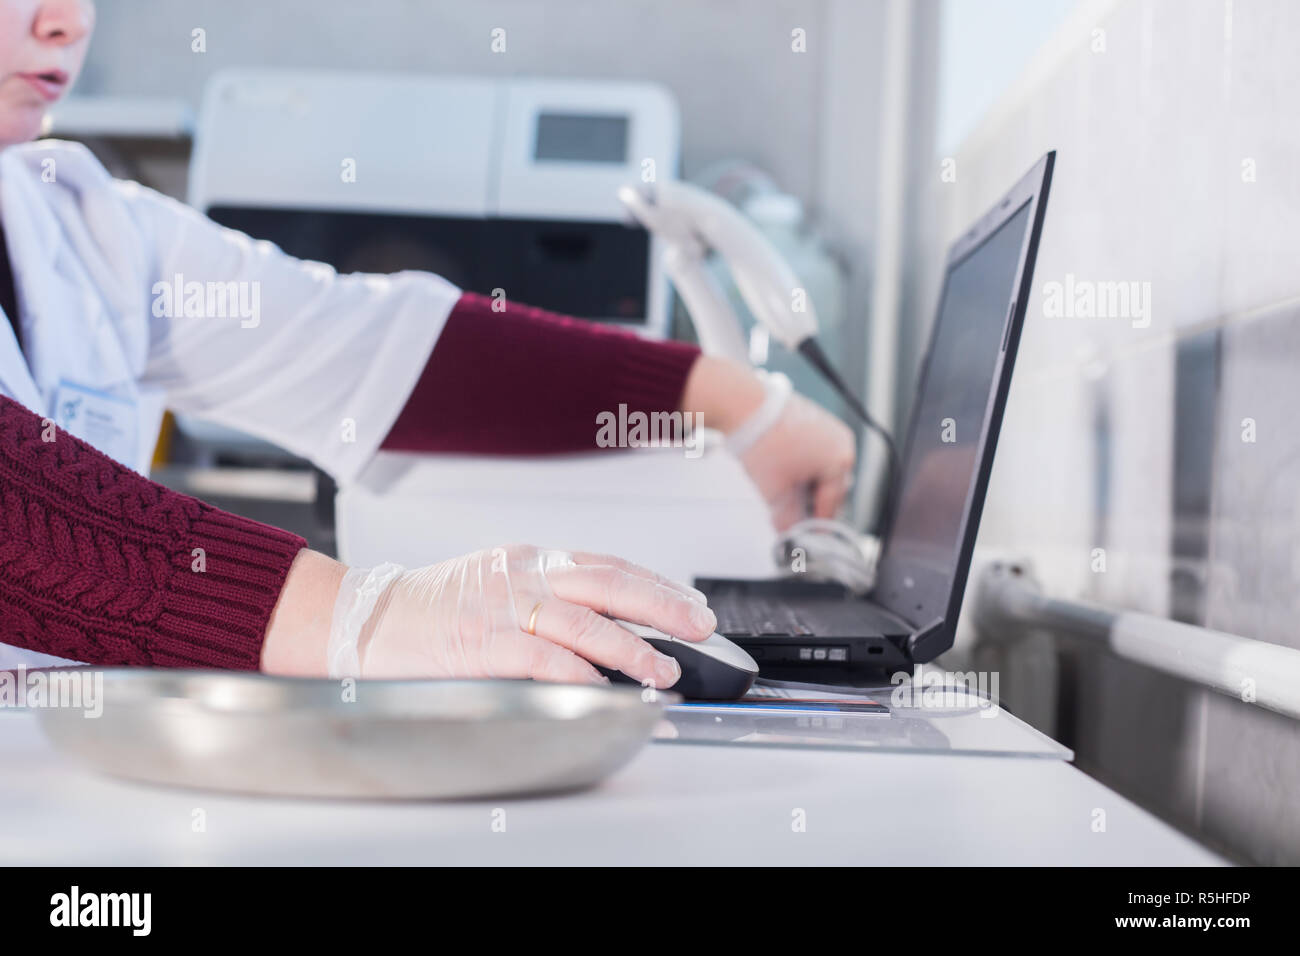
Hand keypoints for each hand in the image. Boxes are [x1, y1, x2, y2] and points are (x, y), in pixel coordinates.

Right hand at [339, 545, 715, 687]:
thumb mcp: (495, 584)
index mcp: (528, 559)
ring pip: (585, 621)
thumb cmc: (429, 609)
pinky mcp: (483, 643)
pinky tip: (605, 688)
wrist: (364, 619)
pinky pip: (543, 658)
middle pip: (609, 582)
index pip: (607, 565)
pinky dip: (579, 674)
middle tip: (700, 625)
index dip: (655, 584)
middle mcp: (522, 575)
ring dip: (631, 648)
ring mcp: (503, 607)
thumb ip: (544, 597)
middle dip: (663, 605)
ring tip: (663, 668)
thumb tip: (604, 624)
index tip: (689, 602)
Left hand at [739, 390, 855, 530]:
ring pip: (822, 469)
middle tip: (789, 514)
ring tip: (781, 486)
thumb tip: (791, 533)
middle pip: (830, 487)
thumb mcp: (775, 492)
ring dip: (805, 483)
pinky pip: (816, 452)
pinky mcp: (816, 419)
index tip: (808, 537)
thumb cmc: (761, 440)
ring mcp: (830, 428)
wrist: (742, 404)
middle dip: (810, 501)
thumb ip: (787, 520)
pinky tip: (782, 467)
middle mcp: (842, 442)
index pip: (831, 505)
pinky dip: (802, 464)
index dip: (817, 525)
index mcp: (840, 461)